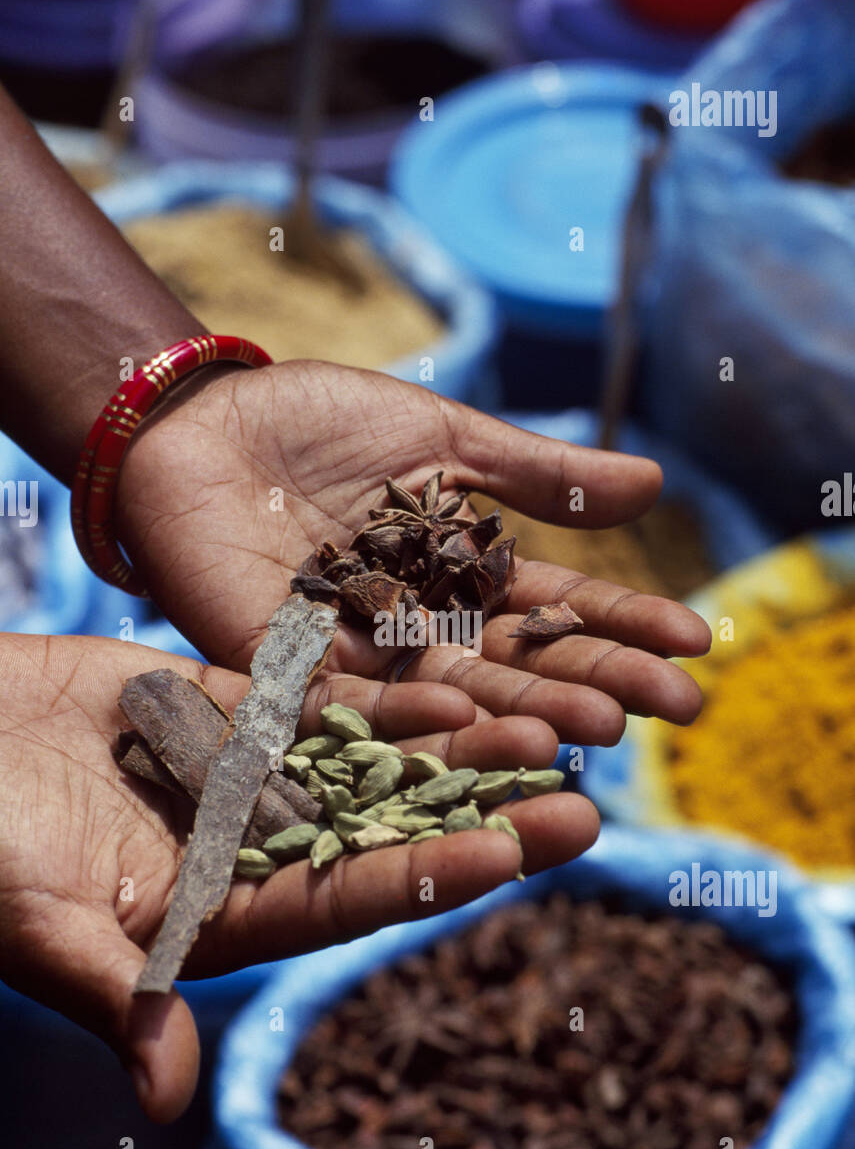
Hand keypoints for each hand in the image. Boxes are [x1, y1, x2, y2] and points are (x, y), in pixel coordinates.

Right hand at [0, 634, 597, 1121]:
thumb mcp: (35, 919)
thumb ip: (108, 992)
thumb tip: (168, 1100)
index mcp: (222, 912)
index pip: (347, 898)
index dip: (430, 876)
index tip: (515, 851)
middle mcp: (252, 846)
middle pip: (388, 832)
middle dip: (481, 815)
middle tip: (581, 800)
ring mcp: (244, 774)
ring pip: (371, 761)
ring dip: (455, 748)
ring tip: (548, 728)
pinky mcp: (221, 707)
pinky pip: (315, 697)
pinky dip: (379, 688)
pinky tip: (454, 676)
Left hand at [116, 361, 710, 746]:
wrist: (200, 420)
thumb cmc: (317, 424)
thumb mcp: (443, 437)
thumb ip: (537, 476)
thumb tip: (655, 484)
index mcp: (460, 580)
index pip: (557, 612)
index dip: (623, 626)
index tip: (695, 642)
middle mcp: (419, 632)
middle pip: (519, 668)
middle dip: (598, 685)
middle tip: (679, 708)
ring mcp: (355, 658)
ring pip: (448, 699)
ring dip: (522, 715)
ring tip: (595, 728)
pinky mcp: (283, 672)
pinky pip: (352, 703)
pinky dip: (409, 711)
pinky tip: (469, 717)